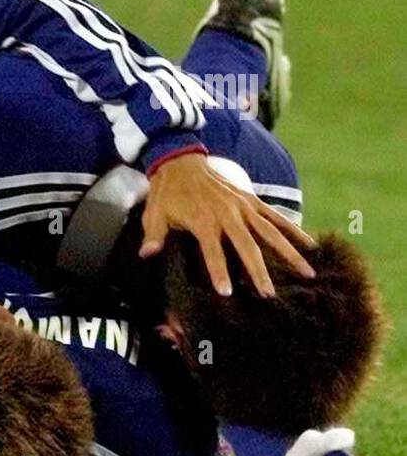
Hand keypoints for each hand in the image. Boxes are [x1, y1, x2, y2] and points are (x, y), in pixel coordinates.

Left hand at [140, 153, 314, 296]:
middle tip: (270, 294)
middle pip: (248, 246)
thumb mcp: (155, 214)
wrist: (181, 161)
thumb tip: (146, 255)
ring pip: (271, 232)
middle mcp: (228, 214)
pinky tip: (310, 245)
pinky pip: (276, 216)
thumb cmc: (167, 193)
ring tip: (307, 273)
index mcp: (203, 220)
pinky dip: (294, 229)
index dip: (219, 272)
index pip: (213, 252)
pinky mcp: (251, 200)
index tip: (227, 293)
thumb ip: (154, 236)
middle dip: (259, 271)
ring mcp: (243, 206)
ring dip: (289, 253)